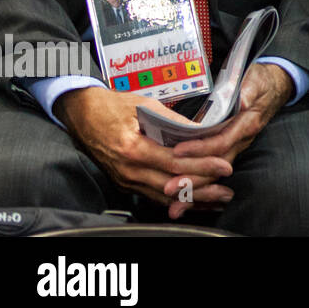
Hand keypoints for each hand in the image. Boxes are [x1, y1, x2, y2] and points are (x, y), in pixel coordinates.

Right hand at [55, 85, 234, 214]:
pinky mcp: (125, 183)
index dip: (202, 166)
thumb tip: (201, 130)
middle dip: (203, 188)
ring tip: (216, 200)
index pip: (174, 162)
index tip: (224, 166)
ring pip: (163, 196)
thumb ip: (173, 120)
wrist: (82, 114)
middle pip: (172, 184)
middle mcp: (128, 168)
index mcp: (132, 148)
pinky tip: (193, 201)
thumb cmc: (113, 106)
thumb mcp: (144, 105)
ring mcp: (125, 179)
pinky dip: (175, 200)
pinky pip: (153, 196)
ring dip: (192, 199)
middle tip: (227, 190)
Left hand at [169, 63, 292, 217]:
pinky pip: (214, 168)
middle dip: (193, 179)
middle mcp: (241, 139)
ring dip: (194, 187)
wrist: (276, 86)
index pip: (221, 141)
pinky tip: (185, 195)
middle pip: (216, 165)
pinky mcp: (230, 147)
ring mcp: (237, 146)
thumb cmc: (262, 82)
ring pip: (214, 171)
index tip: (178, 151)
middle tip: (170, 188)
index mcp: (246, 124)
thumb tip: (240, 101)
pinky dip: (200, 182)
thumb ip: (246, 93)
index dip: (200, 149)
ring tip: (174, 201)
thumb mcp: (255, 82)